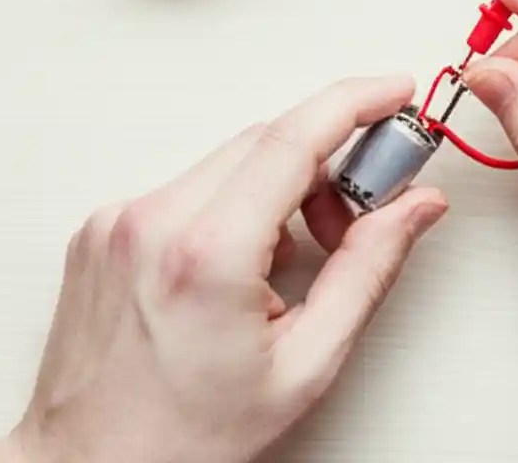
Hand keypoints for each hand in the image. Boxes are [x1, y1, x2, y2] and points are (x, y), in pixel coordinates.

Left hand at [0, 77, 447, 462]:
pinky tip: (244, 264)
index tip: (395, 90)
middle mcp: (150, 222)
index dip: (356, 102)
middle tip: (365, 209)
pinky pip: (189, 188)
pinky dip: (232, 207)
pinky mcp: (102, 228)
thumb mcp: (304, 366)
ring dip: (280, 189)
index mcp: (204, 255)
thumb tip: (414, 207)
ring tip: (295, 259)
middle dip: (328, 164)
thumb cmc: (183, 437)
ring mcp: (117, 221)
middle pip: (265, 142)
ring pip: (228, 163)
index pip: (293, 139)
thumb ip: (368, 271)